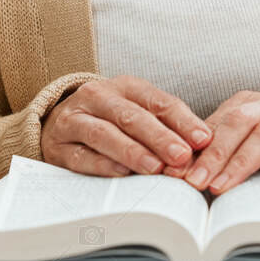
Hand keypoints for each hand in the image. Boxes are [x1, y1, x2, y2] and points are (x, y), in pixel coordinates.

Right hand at [41, 75, 213, 177]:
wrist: (57, 124)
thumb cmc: (110, 120)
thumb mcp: (137, 112)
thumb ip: (166, 127)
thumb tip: (200, 148)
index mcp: (124, 86)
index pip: (158, 101)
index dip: (182, 120)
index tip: (203, 139)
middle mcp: (97, 97)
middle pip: (131, 117)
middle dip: (159, 138)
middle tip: (181, 157)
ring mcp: (74, 120)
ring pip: (104, 134)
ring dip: (132, 152)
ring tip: (154, 168)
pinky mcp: (58, 146)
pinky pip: (81, 156)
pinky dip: (102, 165)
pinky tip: (121, 174)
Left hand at [185, 91, 259, 196]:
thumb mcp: (248, 137)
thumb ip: (219, 149)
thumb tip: (179, 170)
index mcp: (253, 104)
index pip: (219, 121)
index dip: (195, 146)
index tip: (175, 171)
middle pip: (240, 122)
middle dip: (213, 153)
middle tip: (195, 181)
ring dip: (242, 162)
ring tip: (223, 187)